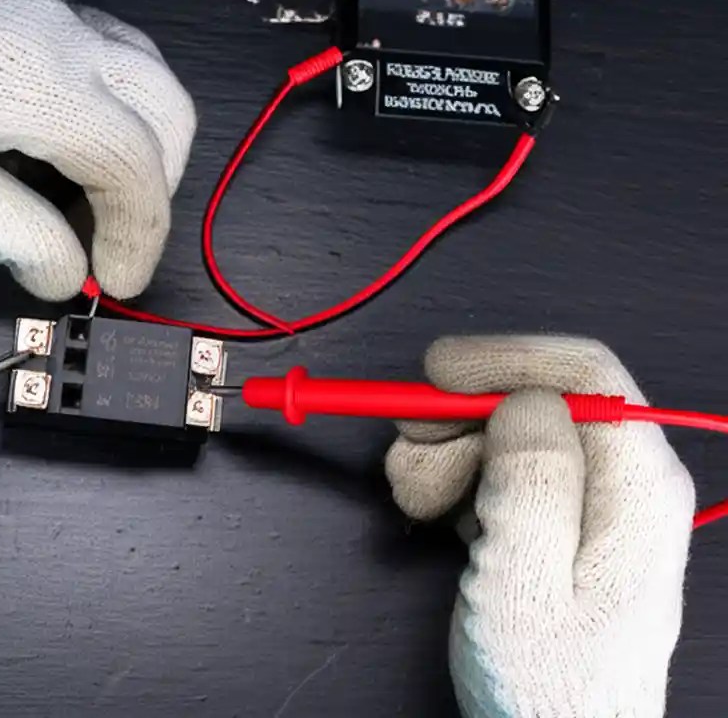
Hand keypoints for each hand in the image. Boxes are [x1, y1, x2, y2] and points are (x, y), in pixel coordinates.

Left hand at [0, 0, 196, 301]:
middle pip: (165, 117)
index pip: (138, 174)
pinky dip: (100, 105)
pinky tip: (48, 137)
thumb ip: (11, 232)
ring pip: (137, 76)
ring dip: (133, 141)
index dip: (138, 237)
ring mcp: (49, 15)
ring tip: (83, 195)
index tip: (116, 275)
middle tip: (112, 238)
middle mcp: (67, 41)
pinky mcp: (21, 7)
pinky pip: (97, 54)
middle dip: (153, 187)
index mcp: (53, 89)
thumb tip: (58, 270)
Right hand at [385, 336, 693, 717]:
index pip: (581, 371)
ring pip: (509, 432)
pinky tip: (445, 517)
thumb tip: (522, 401)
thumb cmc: (549, 690)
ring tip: (420, 503)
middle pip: (535, 398)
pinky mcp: (558, 523)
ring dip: (447, 452)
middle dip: (457, 417)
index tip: (433, 375)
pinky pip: (503, 470)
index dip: (499, 359)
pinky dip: (459, 480)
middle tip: (408, 456)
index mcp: (637, 489)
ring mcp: (590, 504)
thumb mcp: (525, 587)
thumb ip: (531, 483)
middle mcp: (622, 485)